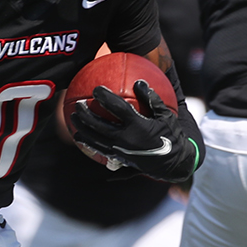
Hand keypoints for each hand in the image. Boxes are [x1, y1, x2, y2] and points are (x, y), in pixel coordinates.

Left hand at [68, 81, 200, 184]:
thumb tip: (139, 82)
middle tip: (78, 104)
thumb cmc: (171, 136)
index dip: (105, 98)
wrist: (173, 163)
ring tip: (73, 119)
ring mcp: (121, 150)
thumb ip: (152, 99)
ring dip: (82, 129)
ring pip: (95, 140)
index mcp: (139, 126)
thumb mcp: (166, 115)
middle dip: (86, 114)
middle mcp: (126, 139)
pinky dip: (88, 143)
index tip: (97, 89)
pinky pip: (99, 150)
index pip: (118, 109)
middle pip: (99, 125)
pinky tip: (79, 137)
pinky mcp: (119, 158)